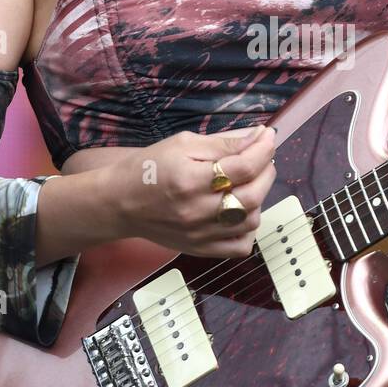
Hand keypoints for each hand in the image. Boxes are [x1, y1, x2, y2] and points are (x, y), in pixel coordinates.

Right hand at [99, 124, 277, 255]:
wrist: (119, 203)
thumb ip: (222, 143)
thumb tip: (258, 136)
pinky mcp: (201, 249)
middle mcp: (196, 211)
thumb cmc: (148, 168)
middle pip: (252, 194)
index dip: (263, 149)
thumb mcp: (182, 144)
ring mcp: (200, 234)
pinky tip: (240, 211)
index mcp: (189, 180)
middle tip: (262, 158)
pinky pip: (240, 246)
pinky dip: (249, 229)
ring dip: (259, 198)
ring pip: (251, 220)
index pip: (243, 167)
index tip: (268, 137)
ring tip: (249, 183)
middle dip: (266, 171)